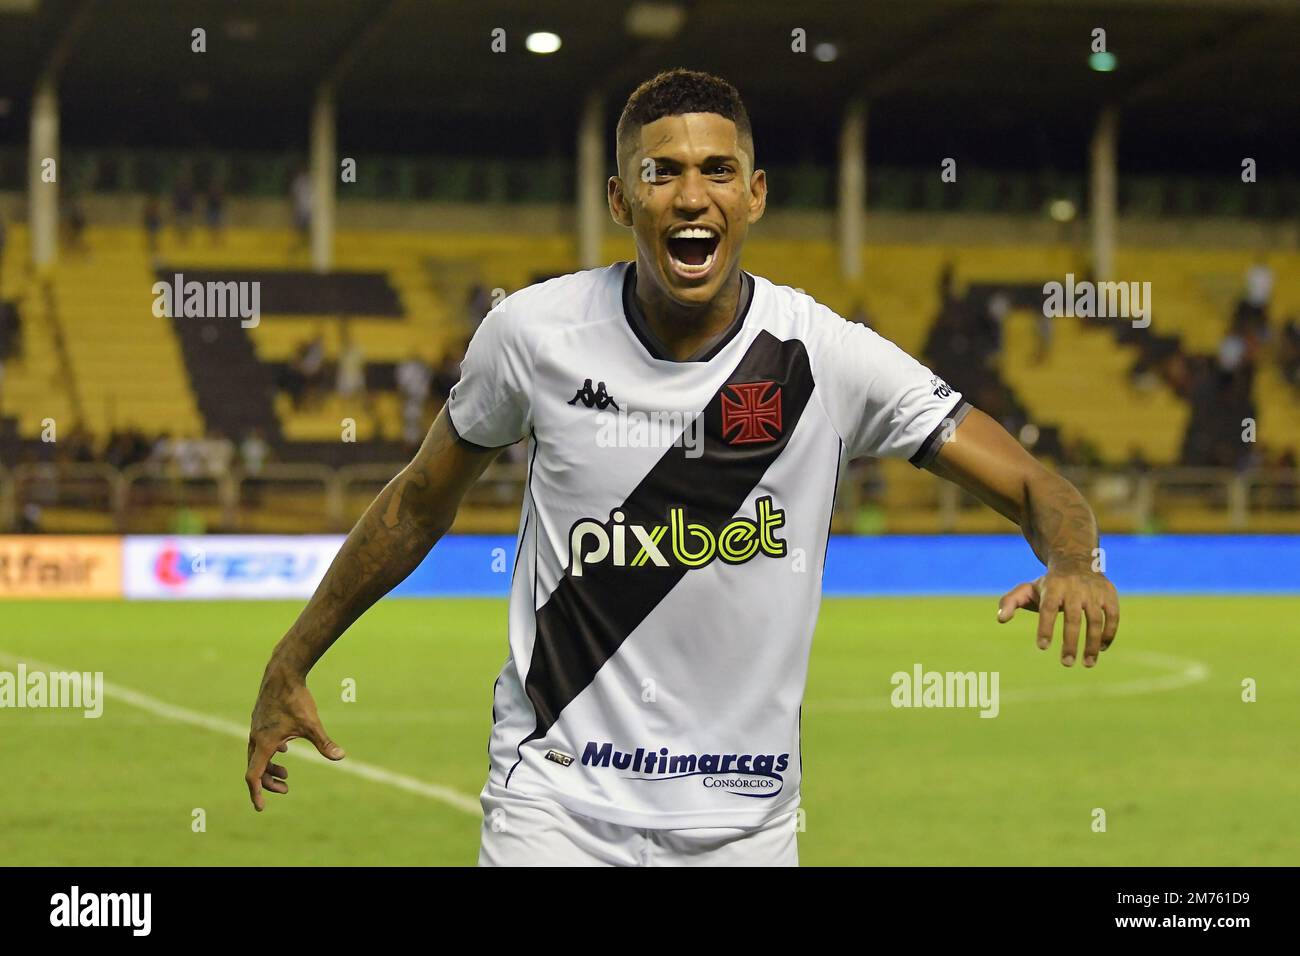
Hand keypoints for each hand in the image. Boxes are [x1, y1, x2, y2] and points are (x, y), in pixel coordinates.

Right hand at [245, 662, 344, 810]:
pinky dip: (270, 752)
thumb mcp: (312, 724)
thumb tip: (341, 757)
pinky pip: (260, 742)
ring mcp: (256, 728)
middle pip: (255, 768)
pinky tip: (285, 748)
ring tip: (286, 771)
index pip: (254, 776)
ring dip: (269, 767)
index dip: (257, 793)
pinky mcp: (259, 719)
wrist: (283, 674)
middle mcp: (256, 737)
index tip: (261, 807)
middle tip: (286, 788)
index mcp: (264, 743)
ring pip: (257, 755)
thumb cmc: (296, 699)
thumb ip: (324, 743)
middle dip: (268, 782)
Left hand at [996, 566, 1118, 667]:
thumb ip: (1010, 602)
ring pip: (1095, 620)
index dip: (1045, 627)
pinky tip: (1101, 649)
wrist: (1077, 561)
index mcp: (1052, 587)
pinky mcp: (1109, 595)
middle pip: (1072, 617)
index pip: (1047, 608)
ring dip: (1092, 644)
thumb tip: (1000, 619)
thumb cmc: (1048, 584)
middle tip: (1067, 664)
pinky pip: (1113, 616)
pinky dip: (1109, 634)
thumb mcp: (1026, 589)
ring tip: (1087, 664)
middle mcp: (1074, 588)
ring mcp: (1094, 592)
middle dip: (1070, 643)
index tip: (1042, 647)